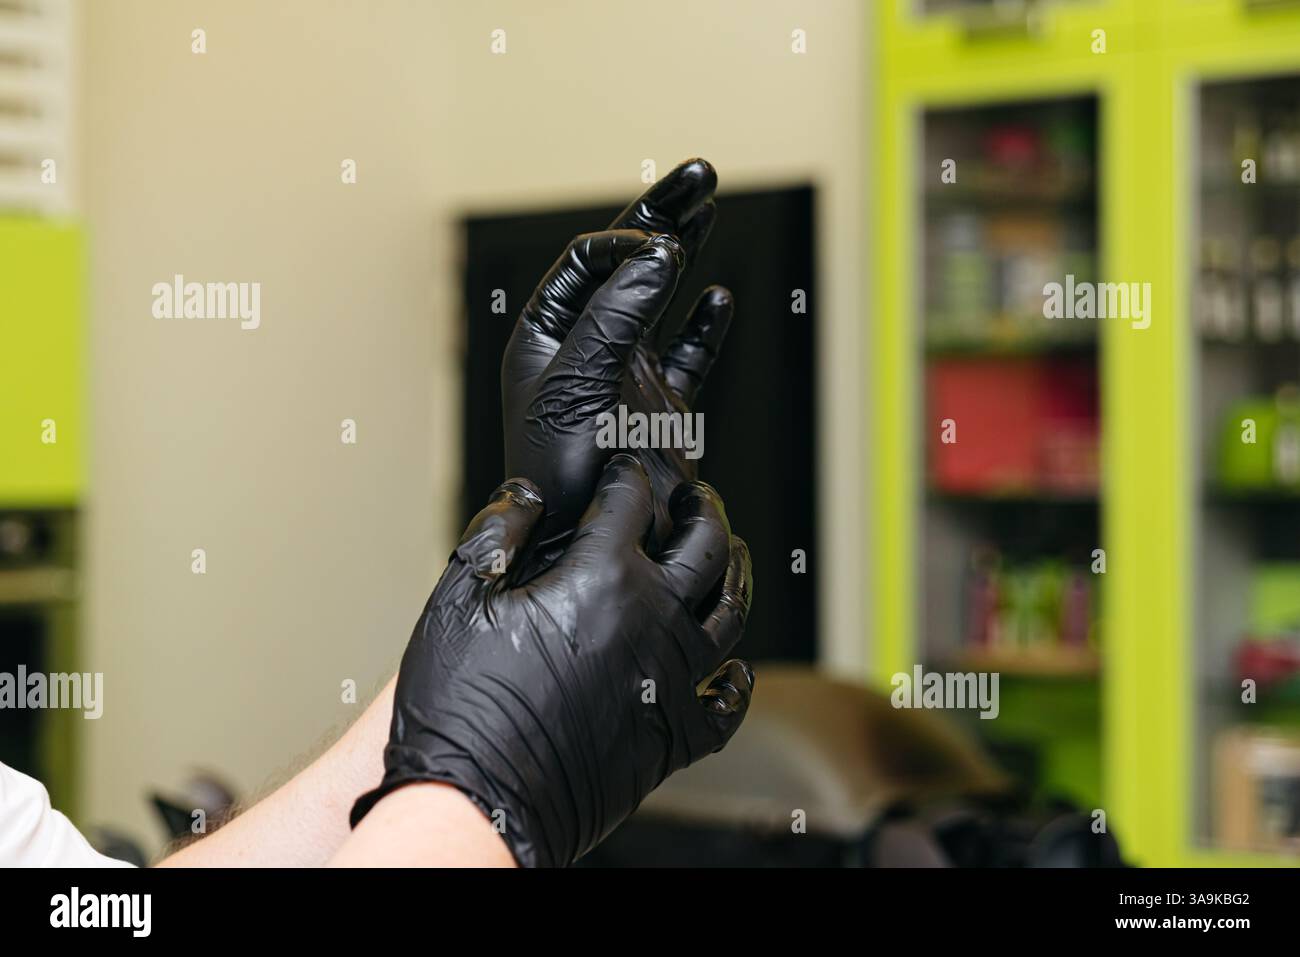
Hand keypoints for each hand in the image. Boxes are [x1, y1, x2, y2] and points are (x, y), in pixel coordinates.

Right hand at [351, 455, 753, 866]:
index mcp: (601, 579)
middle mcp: (652, 621)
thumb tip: (525, 494)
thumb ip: (495, 534)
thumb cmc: (460, 708)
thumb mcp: (457, 602)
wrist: (478, 805)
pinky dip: (736, 683)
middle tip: (695, 496)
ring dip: (736, 574)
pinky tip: (735, 670)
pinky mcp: (675, 737)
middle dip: (702, 509)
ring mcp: (672, 680)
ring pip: (731, 613)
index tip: (623, 467)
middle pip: (705, 545)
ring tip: (732, 555)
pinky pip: (727, 706)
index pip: (630, 501)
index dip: (627, 475)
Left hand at [502, 158, 735, 569]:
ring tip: (710, 207)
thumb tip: (659, 249)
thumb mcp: (578, 386)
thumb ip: (617, 315)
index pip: (587, 261)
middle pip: (625, 263)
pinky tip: (718, 299)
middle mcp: (582, 348)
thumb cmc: (561, 476)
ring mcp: (622, 375)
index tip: (664, 245)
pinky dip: (703, 328)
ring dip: (685, 253)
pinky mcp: (656, 406)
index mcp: (546, 335)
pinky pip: (684, 354)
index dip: (627, 239)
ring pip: (657, 299)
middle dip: (662, 216)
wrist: (587, 549)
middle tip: (702, 172)